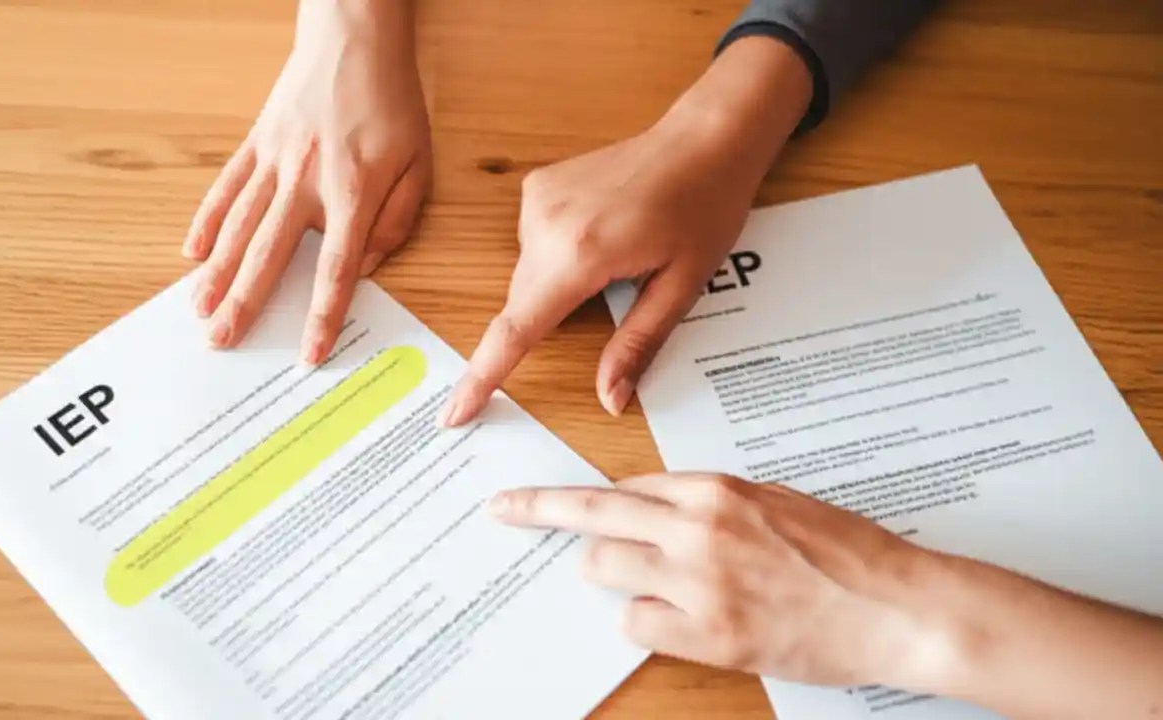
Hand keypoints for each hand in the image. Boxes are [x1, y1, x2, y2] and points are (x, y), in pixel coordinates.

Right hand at [183, 0, 430, 362]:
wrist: (356, 39)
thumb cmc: (392, 104)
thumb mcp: (418, 165)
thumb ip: (396, 222)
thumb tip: (364, 267)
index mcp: (353, 192)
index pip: (335, 269)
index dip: (320, 315)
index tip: (306, 353)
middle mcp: (307, 181)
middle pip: (270, 255)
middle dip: (244, 304)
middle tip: (221, 342)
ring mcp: (276, 161)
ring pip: (239, 226)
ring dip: (216, 272)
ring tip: (198, 308)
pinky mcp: (257, 142)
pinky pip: (227, 187)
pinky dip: (207, 220)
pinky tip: (191, 252)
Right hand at [439, 36, 810, 426]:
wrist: (704, 139)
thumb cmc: (704, 208)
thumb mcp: (681, 287)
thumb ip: (637, 345)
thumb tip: (609, 399)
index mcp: (581, 254)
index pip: (517, 330)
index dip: (482, 377)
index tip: (454, 414)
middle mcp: (546, 225)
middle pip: (524, 305)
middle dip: (552, 321)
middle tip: (619, 290)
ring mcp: (536, 201)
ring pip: (529, 278)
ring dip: (560, 288)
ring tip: (622, 255)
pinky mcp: (536, 187)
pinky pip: (534, 247)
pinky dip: (559, 258)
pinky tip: (603, 235)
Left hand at [491, 474, 1162, 718]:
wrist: (897, 606)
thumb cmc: (845, 551)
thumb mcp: (773, 501)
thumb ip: (707, 502)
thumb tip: (652, 511)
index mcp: (715, 487)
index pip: (617, 484)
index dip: (563, 495)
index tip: (519, 499)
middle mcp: (699, 528)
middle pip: (591, 518)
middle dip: (545, 518)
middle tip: (504, 514)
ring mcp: (701, 583)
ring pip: (604, 571)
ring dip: (612, 576)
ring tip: (651, 583)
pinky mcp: (711, 636)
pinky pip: (636, 625)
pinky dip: (647, 622)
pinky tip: (681, 621)